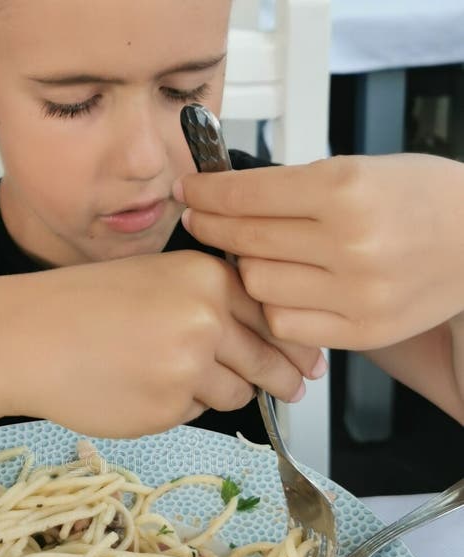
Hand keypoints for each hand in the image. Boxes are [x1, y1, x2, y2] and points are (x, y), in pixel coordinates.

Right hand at [0, 251, 323, 436]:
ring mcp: (187, 368)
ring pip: (235, 393)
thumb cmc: (83, 307)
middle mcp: (205, 319)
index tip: (307, 358)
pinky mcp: (166, 408)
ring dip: (220, 391)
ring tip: (172, 374)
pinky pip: (195, 412)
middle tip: (297, 387)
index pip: (276, 315)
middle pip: (268, 360)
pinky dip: (180, 406)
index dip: (295, 341)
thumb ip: (213, 304)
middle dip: (284, 378)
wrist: (24, 338)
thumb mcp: (157, 281)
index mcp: (206, 278)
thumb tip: (270, 345)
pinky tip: (142, 386)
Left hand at [174, 154, 463, 349]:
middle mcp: (350, 244)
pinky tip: (278, 288)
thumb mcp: (361, 170)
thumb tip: (228, 198)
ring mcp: (356, 294)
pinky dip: (272, 306)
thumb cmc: (423, 198)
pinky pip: (286, 324)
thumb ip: (296, 188)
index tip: (189, 191)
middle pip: (246, 243)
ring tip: (249, 255)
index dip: (208, 194)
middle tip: (201, 220)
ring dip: (244, 269)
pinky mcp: (362, 331)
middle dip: (213, 228)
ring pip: (258, 287)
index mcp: (347, 189)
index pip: (249, 194)